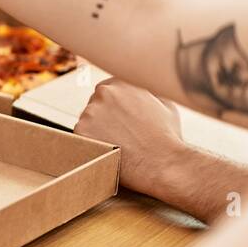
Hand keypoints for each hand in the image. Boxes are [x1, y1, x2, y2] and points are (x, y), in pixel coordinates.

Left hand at [75, 78, 185, 200]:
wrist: (162, 163)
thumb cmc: (167, 137)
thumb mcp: (166, 105)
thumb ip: (149, 94)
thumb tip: (144, 92)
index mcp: (123, 83)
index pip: (109, 89)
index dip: (113, 105)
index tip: (118, 117)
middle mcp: (103, 93)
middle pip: (95, 103)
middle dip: (104, 116)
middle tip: (119, 133)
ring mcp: (90, 111)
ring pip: (87, 120)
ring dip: (96, 129)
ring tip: (117, 144)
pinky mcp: (81, 130)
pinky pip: (81, 136)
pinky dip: (91, 143)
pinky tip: (109, 150)